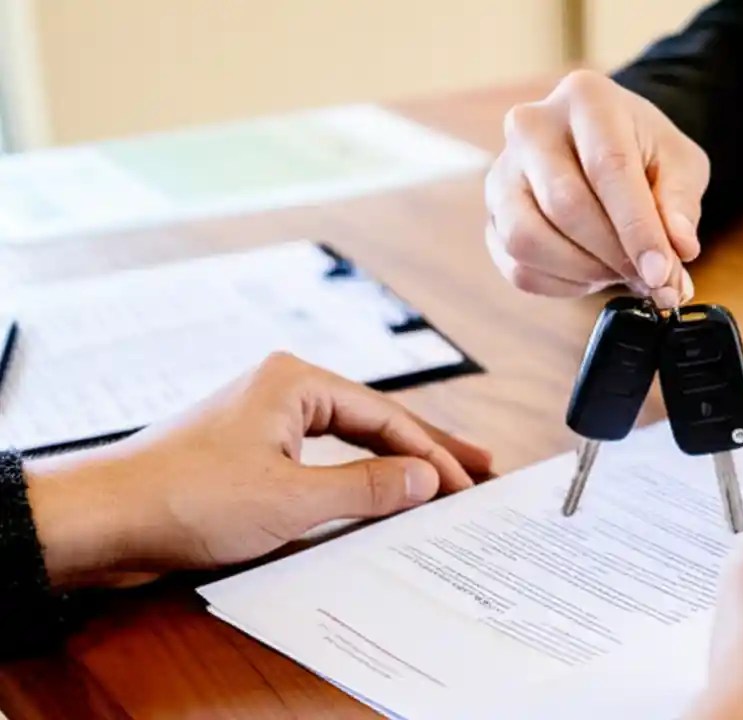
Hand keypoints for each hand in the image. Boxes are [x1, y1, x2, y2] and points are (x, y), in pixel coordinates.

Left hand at [26, 353, 492, 589]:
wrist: (102, 519)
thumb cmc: (185, 498)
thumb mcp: (291, 499)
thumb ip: (368, 487)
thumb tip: (426, 478)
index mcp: (295, 382)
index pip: (386, 416)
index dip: (432, 453)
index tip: (465, 485)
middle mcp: (282, 392)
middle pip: (374, 420)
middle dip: (426, 446)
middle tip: (478, 465)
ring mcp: (263, 422)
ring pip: (347, 440)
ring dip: (392, 463)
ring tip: (440, 479)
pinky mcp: (247, 455)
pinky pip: (318, 460)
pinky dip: (354, 477)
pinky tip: (376, 495)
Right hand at [485, 70, 707, 306]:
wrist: (605, 148)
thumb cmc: (643, 152)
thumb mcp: (680, 164)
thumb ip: (680, 204)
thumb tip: (679, 248)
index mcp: (585, 98)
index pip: (607, 167)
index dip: (637, 228)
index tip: (662, 271)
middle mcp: (531, 127)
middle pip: (565, 205)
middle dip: (613, 254)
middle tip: (650, 277)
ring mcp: (502, 173)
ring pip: (527, 239)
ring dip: (583, 271)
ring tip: (619, 269)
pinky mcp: (492, 216)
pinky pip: (518, 267)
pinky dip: (562, 285)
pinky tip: (591, 273)